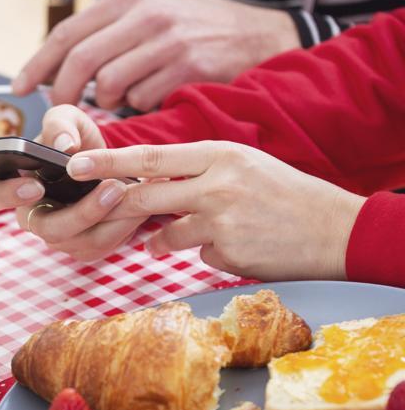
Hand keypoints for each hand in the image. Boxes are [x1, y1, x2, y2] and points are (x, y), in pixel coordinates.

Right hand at [0, 105, 146, 261]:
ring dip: (109, 214)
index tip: (35, 185)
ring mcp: (58, 236)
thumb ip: (61, 124)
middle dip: (79, 213)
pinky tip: (139, 205)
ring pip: (78, 239)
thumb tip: (65, 145)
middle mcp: (31, 216)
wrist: (106, 163)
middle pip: (44, 228)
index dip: (7, 195)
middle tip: (110, 188)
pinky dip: (123, 225)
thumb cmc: (76, 141)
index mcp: (14, 184)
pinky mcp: (83, 248)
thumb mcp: (68, 120)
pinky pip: (100, 245)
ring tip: (129, 187)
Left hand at [12, 0, 299, 110]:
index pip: (67, 33)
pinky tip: (156, 92)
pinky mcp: (186, 67)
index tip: (19, 89)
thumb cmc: (193, 30)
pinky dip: (140, 105)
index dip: (38, 65)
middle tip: (62, 112)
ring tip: (125, 94)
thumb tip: (58, 72)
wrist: (257, 35)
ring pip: (109, 84)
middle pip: (80, 61)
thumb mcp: (148, 15)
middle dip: (62, 93)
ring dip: (108, 101)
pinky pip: (142, 99)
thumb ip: (107, 35)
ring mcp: (166, 41)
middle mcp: (144, 15)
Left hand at [65, 141, 365, 279]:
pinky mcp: (228, 250)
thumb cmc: (284, 194)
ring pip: (165, 234)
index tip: (74, 163)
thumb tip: (150, 186)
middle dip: (111, 202)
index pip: (150, 157)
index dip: (107, 162)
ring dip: (166, 240)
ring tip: (208, 230)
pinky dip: (209, 254)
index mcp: (218, 153)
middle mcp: (216, 182)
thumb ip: (196, 172)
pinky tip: (241, 245)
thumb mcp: (242, 166)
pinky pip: (198, 256)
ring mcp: (221, 218)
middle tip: (84, 202)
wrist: (334, 228)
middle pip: (145, 195)